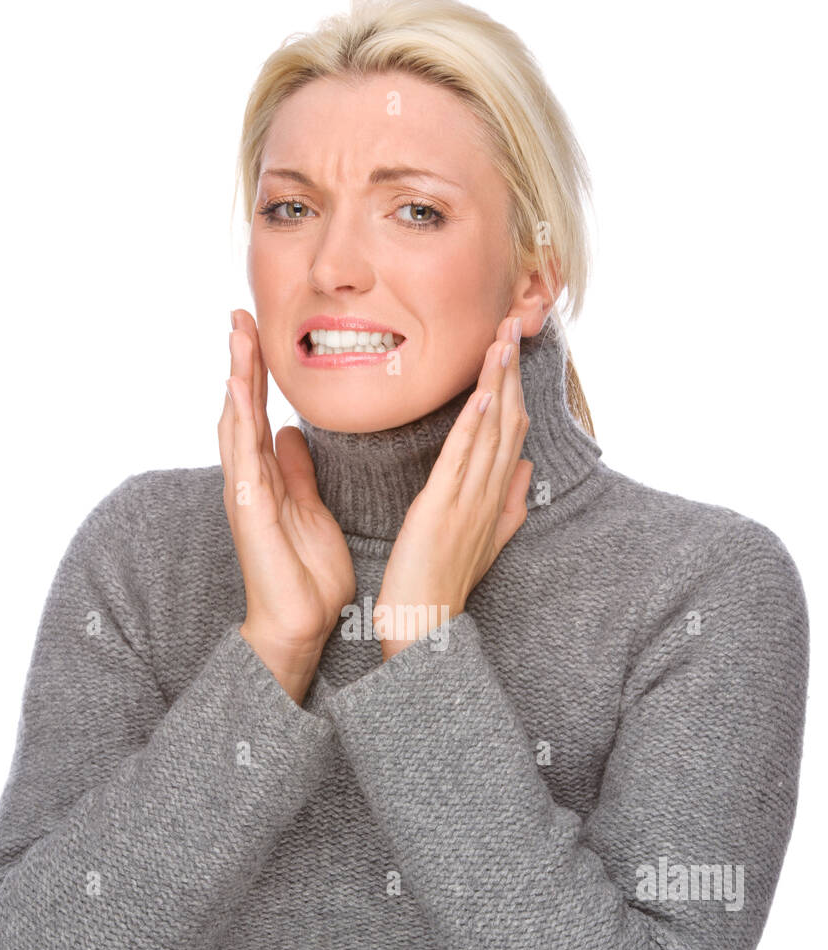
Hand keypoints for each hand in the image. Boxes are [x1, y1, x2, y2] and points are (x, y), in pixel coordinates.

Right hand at [220, 309, 355, 699]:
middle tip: (238, 314)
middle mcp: (250, 480)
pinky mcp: (249, 511)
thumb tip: (291, 434)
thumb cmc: (306, 575)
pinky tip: (237, 391)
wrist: (300, 624)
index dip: (257, 373)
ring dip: (235, 379)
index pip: (259, 413)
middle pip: (241, 409)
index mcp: (267, 478)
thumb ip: (298, 473)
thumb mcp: (311, 510)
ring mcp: (246, 494)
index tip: (257, 330)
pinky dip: (238, 422)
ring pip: (236, 425)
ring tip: (235, 336)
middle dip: (240, 361)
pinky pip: (242, 458)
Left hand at [373, 314, 532, 658]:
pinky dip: (476, 423)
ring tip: (502, 339)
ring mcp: (469, 501)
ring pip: (491, 431)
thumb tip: (524, 473)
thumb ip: (506, 507)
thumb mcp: (482, 543)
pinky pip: (464, 459)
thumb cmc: (442, 586)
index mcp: (494, 498)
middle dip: (511, 371)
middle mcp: (489, 494)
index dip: (515, 387)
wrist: (425, 626)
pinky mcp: (443, 509)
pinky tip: (486, 392)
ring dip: (498, 382)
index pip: (511, 431)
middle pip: (508, 421)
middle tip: (513, 323)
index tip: (512, 348)